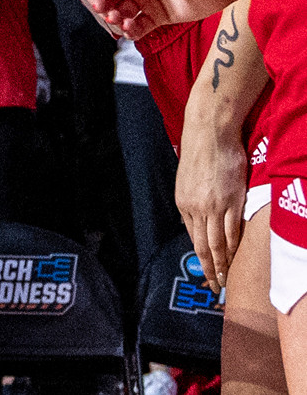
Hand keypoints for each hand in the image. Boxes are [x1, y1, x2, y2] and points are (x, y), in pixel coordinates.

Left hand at [178, 122, 246, 290]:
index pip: (193, 239)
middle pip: (204, 247)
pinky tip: (238, 258)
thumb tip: (201, 221)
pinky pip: (234, 229)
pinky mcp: (232, 200)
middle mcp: (196, 208)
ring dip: (224, 264)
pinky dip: (236, 246)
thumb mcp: (187, 182)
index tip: (207, 274)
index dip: (201, 259)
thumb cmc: (200, 155)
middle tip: (217, 288)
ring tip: (228, 280)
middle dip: (210, 270)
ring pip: (219, 242)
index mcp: (183, 205)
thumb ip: (194, 203)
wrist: (209, 134)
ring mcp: (214, 206)